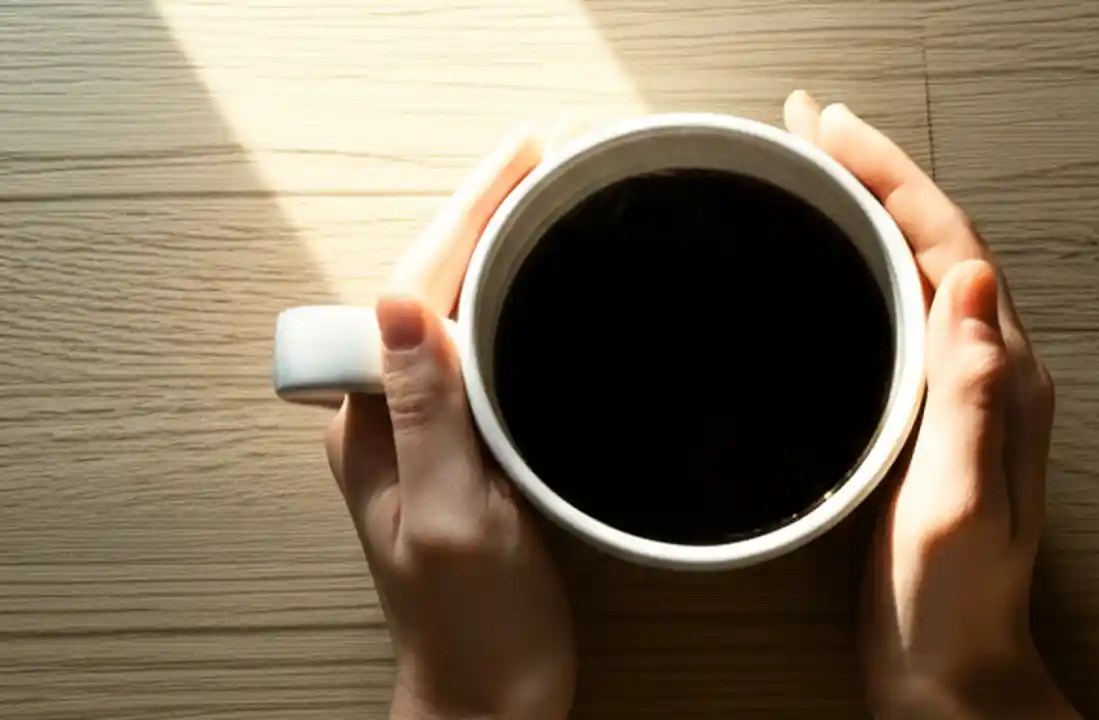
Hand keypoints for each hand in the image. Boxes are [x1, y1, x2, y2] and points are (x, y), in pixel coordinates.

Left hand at [324, 127, 573, 719]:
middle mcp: (390, 411)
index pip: (413, 285)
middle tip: (553, 152)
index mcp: (374, 419)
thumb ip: (425, 415)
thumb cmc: (473, 623)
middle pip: (433, 282)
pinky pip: (481, 347)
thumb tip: (392, 301)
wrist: (490, 691)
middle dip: (489, 210)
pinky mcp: (463, 444)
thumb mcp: (450, 518)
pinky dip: (514, 297)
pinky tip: (546, 280)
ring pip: (457, 307)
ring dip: (502, 245)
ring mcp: (426, 426)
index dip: (470, 212)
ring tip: (553, 193)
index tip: (527, 154)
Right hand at [784, 92, 1077, 717]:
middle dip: (875, 173)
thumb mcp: (960, 503)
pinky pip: (898, 313)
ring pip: (915, 270)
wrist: (947, 670)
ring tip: (813, 169)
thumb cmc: (950, 602)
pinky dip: (861, 265)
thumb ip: (974, 397)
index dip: (893, 177)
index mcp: (1002, 380)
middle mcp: (990, 372)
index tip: (829, 128)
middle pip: (935, 241)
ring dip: (867, 210)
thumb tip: (976, 280)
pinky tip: (826, 262)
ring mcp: (959, 392)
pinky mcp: (927, 416)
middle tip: (807, 126)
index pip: (951, 246)